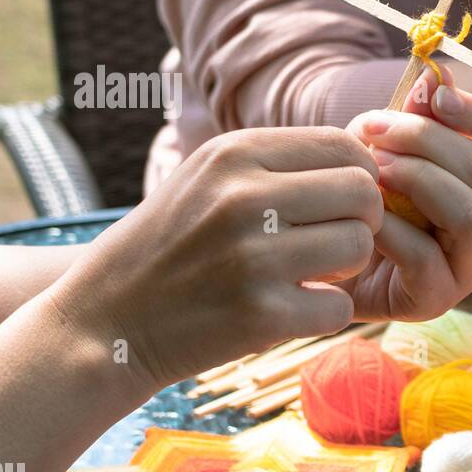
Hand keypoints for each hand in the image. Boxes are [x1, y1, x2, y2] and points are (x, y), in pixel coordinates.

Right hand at [46, 127, 382, 393]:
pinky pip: (339, 307)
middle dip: (360, 222)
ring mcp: (252, 257)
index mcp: (234, 153)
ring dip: (345, 269)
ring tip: (307, 275)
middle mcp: (244, 197)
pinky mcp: (260, 314)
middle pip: (364, 195)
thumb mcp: (209, 179)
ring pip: (359, 248)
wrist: (104, 323)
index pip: (346, 148)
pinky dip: (323, 314)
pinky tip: (290, 310)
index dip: (360, 179)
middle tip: (330, 244)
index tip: (340, 205)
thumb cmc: (170, 247)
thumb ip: (280, 163)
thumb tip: (367, 151)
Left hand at [347, 65, 471, 320]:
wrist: (315, 261)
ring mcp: (466, 265)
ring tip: (371, 170)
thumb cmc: (354, 200)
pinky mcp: (435, 298)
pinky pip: (425, 255)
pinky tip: (361, 217)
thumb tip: (435, 75)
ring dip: (416, 180)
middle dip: (425, 140)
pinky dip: (390, 228)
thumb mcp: (382, 146)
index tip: (437, 96)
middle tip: (370, 127)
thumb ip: (413, 116)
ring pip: (470, 215)